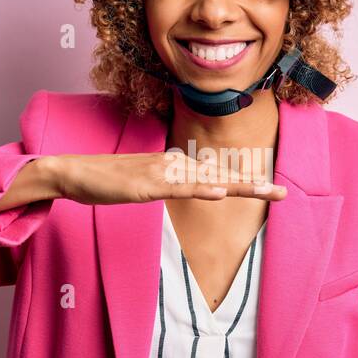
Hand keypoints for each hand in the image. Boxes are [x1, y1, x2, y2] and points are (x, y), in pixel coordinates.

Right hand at [49, 151, 287, 205]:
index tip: (271, 190)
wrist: (72, 173)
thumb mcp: (143, 185)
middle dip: (253, 185)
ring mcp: (160, 172)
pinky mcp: (146, 184)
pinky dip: (201, 188)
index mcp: (173, 166)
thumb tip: (186, 186)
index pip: (215, 174)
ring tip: (268, 192)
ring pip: (207, 179)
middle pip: (220, 174)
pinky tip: (221, 192)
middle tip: (284, 193)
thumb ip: (167, 184)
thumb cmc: (105, 180)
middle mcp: (172, 164)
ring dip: (238, 185)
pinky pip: (179, 187)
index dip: (244, 181)